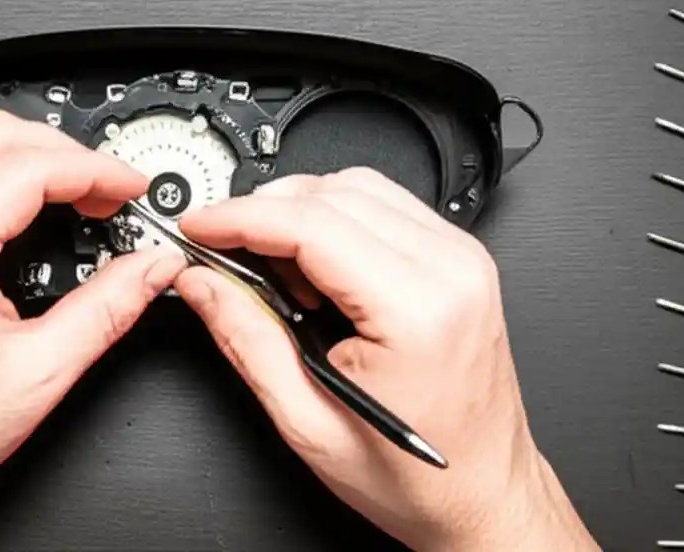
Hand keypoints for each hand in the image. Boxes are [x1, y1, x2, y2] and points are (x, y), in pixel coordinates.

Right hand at [172, 168, 596, 550]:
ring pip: (358, 186)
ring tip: (276, 275)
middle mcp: (450, 270)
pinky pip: (385, 206)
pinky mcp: (460, 259)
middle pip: (333, 192)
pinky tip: (316, 269)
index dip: (241, 217)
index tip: (199, 226)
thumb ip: (247, 340)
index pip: (311, 223)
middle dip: (264, 212)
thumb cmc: (416, 475)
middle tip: (223, 253)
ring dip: (299, 213)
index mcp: (417, 311)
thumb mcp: (308, 422)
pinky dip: (335, 220)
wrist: (483, 496)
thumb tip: (204, 284)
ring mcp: (462, 258)